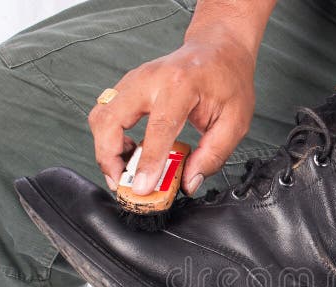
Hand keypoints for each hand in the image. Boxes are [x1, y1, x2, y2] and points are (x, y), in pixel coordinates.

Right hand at [88, 36, 255, 194]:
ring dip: (106, 149)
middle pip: (110, 119)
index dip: (147, 161)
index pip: (158, 128)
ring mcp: (134, 80)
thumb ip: (213, 155)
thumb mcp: (235, 122)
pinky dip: (110, 138)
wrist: (218, 49)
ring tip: (125, 171)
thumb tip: (188, 183)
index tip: (142, 188)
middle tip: (122, 184)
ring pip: (101, 116)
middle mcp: (150, 79)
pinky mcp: (127, 86)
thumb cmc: (228, 82)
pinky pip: (106, 114)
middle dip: (109, 157)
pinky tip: (130, 152)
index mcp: (181, 85)